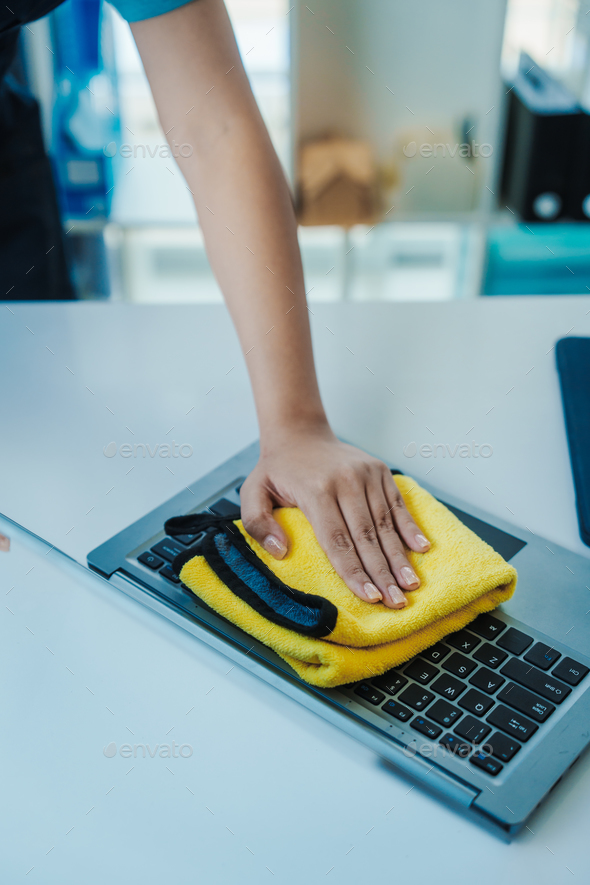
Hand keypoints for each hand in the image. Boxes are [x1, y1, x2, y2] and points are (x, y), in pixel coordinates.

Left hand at [240, 423, 430, 608]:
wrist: (299, 433)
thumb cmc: (277, 469)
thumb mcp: (252, 491)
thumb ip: (258, 523)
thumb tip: (280, 551)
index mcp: (315, 490)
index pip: (337, 539)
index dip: (354, 571)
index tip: (369, 597)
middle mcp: (344, 481)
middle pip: (366, 536)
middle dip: (382, 573)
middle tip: (396, 602)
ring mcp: (365, 474)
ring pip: (385, 523)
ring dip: (399, 556)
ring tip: (411, 585)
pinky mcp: (379, 470)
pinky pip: (397, 504)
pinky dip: (410, 527)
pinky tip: (421, 548)